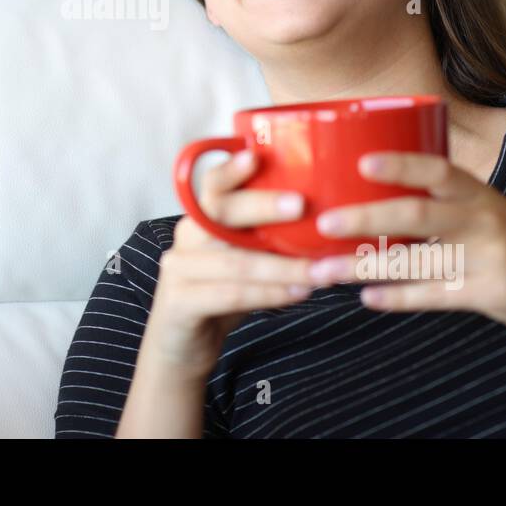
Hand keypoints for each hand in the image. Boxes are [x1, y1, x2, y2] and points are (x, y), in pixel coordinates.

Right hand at [143, 148, 343, 378]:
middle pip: (221, 213)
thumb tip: (327, 220)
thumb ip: (267, 238)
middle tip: (302, 206)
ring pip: (234, 261)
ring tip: (320, 270)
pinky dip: (267, 294)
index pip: (212, 185)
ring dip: (282, 265)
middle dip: (263, 207)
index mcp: (201, 219)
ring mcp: (178, 270)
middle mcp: (185, 237)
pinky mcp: (180, 303)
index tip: (256, 156)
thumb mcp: (244, 259)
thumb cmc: (222, 296)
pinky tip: (298, 295)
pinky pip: (229, 294)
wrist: (181, 349)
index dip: (231, 169)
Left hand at [312, 151, 505, 347]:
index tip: (361, 161)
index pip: (437, 169)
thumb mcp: (489, 212)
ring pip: (416, 261)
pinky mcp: (492, 294)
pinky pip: (435, 297)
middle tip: (324, 222)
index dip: (400, 164)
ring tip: (323, 271)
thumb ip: (443, 202)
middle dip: (365, 218)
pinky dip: (398, 297)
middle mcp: (483, 220)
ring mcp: (488, 259)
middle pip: (416, 215)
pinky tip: (367, 298)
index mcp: (479, 193)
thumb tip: (376, 192)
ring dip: (364, 265)